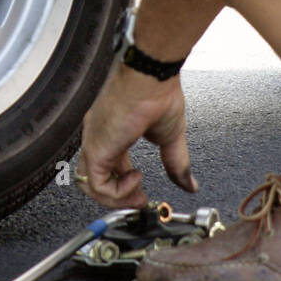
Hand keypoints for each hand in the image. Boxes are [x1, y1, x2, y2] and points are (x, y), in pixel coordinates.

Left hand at [76, 62, 197, 207]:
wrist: (150, 79)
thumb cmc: (158, 94)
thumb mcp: (171, 137)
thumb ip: (178, 164)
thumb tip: (190, 184)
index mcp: (111, 132)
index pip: (109, 166)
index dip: (123, 185)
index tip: (142, 194)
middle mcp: (97, 137)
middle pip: (94, 178)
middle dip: (118, 197)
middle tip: (140, 202)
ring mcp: (94, 142)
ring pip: (89, 185)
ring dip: (116, 199)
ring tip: (138, 196)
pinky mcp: (96, 148)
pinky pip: (97, 185)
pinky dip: (117, 192)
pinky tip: (137, 178)